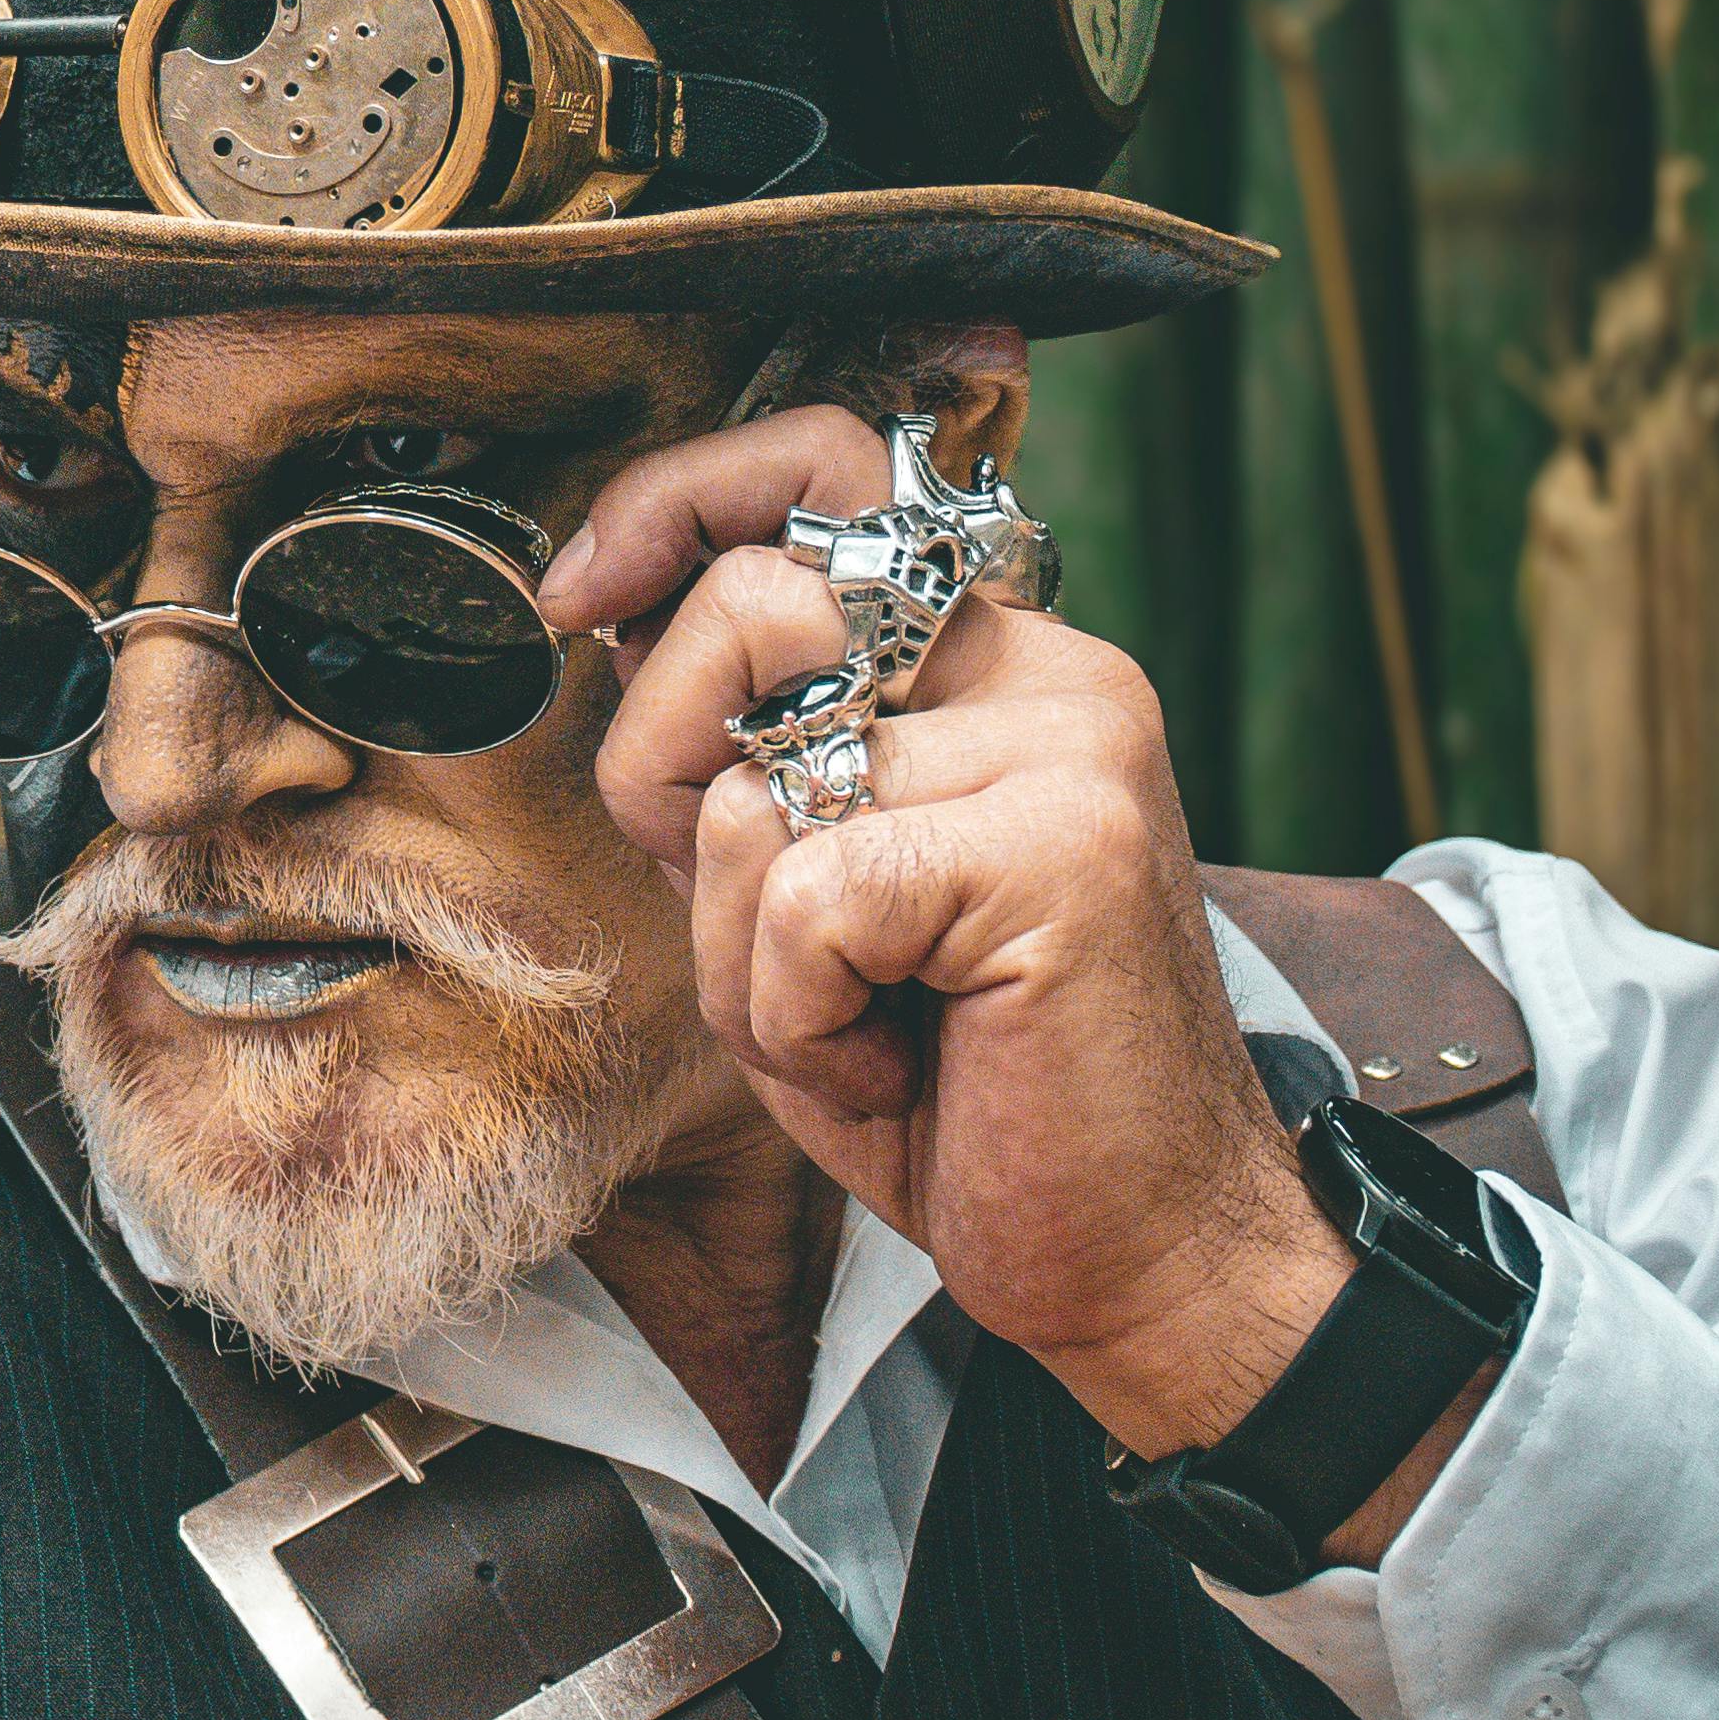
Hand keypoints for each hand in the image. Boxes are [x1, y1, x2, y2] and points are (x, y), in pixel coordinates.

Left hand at [546, 409, 1356, 1468]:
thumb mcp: (809, 894)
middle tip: (754, 930)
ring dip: (748, 958)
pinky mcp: (1061, 848)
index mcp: (996, 661)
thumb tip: (609, 613)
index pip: (825, 464)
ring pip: (754, 789)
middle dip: (670, 775)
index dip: (677, 502)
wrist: (1139, 1255)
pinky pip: (808, 898)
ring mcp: (1071, 747)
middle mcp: (1049, 670)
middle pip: (753, 604)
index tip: (579, 592)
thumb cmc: (966, 1090)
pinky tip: (899, 1063)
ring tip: (860, 1023)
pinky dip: (804, 1017)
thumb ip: (742, 752)